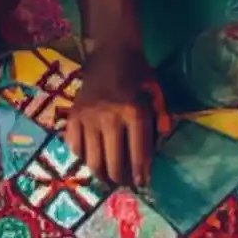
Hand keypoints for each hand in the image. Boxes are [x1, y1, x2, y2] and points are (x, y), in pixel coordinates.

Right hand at [66, 46, 155, 186]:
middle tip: (123, 184)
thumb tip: (164, 138)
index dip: (140, 172)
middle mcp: (109, 118)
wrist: (110, 53)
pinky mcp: (73, 117)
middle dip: (119, 178)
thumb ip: (162, 115)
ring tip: (106, 178)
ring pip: (92, 159)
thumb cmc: (137, 73)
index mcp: (133, 111)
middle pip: (112, 161)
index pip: (138, 152)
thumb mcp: (157, 91)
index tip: (141, 183)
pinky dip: (82, 157)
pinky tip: (91, 158)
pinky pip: (74, 146)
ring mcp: (88, 118)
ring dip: (100, 174)